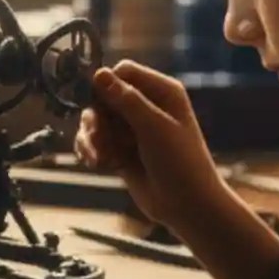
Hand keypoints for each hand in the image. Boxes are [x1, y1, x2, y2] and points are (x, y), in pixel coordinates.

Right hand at [74, 60, 226, 228]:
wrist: (187, 206)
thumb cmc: (180, 163)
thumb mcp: (154, 127)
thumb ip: (127, 100)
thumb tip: (98, 74)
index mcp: (162, 92)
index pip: (123, 72)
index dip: (107, 86)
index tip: (101, 107)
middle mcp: (147, 106)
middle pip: (104, 96)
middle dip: (97, 118)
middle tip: (100, 138)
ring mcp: (132, 129)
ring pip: (95, 120)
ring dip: (91, 137)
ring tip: (99, 157)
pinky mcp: (121, 150)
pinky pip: (95, 141)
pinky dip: (91, 150)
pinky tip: (96, 164)